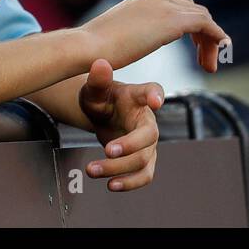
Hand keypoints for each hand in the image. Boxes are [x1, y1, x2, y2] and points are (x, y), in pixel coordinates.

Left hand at [78, 59, 161, 191]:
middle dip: (130, 146)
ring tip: (93, 170)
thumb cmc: (101, 97)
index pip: (153, 91)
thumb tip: (100, 63)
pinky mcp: (144, 159)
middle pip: (149, 135)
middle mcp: (148, 120)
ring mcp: (148, 142)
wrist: (102, 115)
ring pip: (144, 159)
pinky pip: (144, 175)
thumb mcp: (94, 88)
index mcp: (139, 96)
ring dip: (119, 168)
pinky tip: (110, 185)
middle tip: (107, 150)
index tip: (155, 101)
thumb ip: (97, 79)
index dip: (155, 95)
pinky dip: (129, 183)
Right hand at [79, 0, 229, 72]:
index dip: (189, 28)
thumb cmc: (95, 46)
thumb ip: (132, 28)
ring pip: (203, 18)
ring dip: (210, 42)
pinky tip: (220, 53)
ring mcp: (164, 6)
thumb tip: (133, 36)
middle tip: (202, 61)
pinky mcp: (173, 20)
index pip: (177, 5)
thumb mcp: (118, 31)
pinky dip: (218, 38)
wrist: (87, 47)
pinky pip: (207, 25)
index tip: (192, 50)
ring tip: (208, 66)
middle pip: (193, 10)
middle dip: (202, 35)